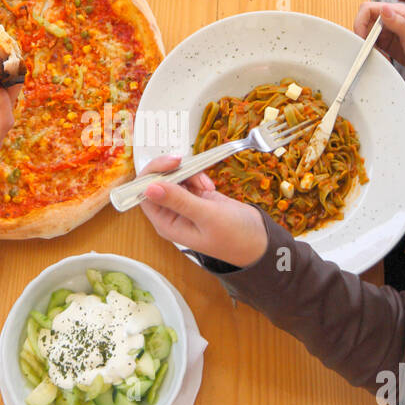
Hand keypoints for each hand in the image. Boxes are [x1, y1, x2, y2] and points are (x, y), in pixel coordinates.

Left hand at [137, 155, 269, 268]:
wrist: (260, 240)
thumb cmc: (235, 237)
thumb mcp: (207, 217)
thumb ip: (179, 200)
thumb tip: (150, 188)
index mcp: (166, 223)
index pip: (144, 194)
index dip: (153, 175)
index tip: (172, 164)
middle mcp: (171, 214)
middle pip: (157, 182)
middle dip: (171, 171)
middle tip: (185, 164)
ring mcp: (184, 204)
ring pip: (173, 177)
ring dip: (187, 173)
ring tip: (205, 185)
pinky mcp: (196, 197)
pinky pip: (187, 178)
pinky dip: (197, 176)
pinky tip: (210, 187)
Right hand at [353, 0, 404, 78]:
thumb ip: (399, 24)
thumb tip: (384, 9)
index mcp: (397, 13)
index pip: (369, 8)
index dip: (360, 21)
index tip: (361, 37)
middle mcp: (390, 18)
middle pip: (364, 19)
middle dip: (361, 34)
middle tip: (367, 47)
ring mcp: (387, 29)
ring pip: (365, 31)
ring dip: (366, 43)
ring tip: (376, 54)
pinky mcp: (385, 40)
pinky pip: (370, 42)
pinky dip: (370, 50)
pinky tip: (381, 56)